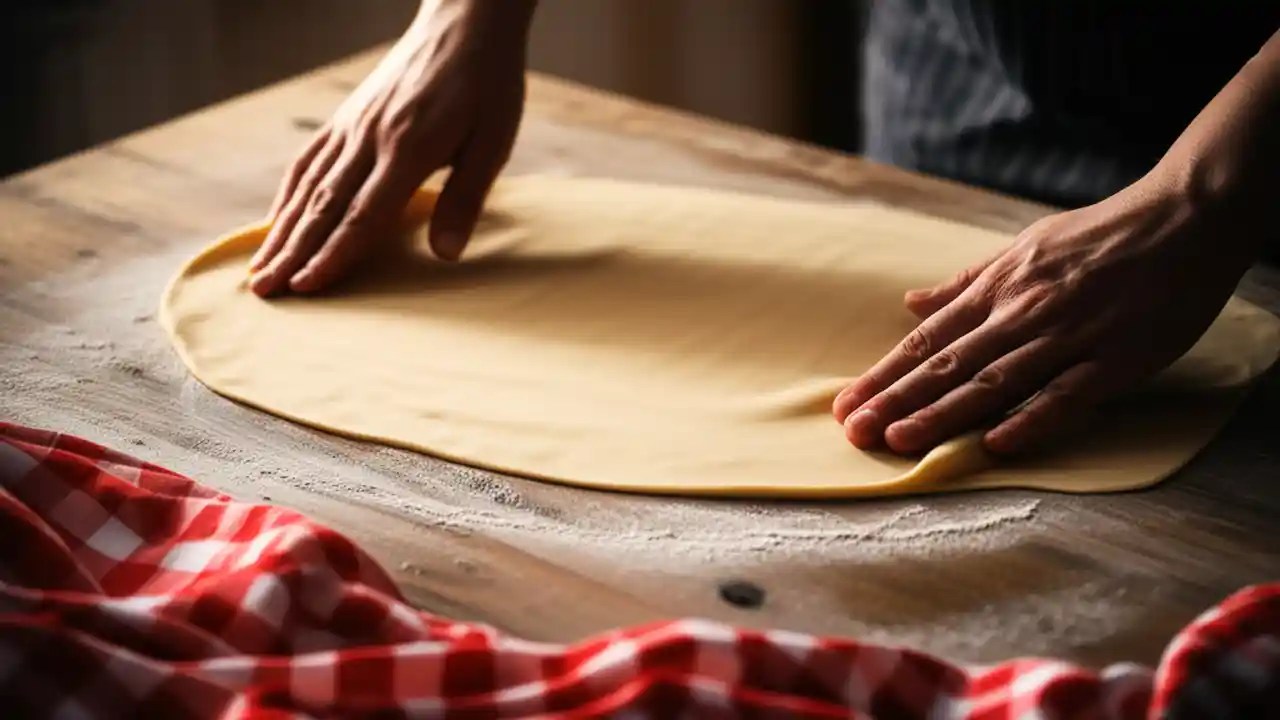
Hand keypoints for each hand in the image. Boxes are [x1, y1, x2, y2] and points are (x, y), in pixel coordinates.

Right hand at [249, 0, 532, 296]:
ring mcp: (351, 126)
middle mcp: (368, 138)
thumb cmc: (487, 85)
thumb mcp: (493, 143)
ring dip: (281, 230)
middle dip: (291, 253)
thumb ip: (465, 199)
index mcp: (407, 149)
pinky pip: (308, 160)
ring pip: (306, 185)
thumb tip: (446, 255)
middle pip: (322, 206)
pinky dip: (286, 194)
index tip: (306, 289)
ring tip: (259, 268)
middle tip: (263, 292)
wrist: (464, 24)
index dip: (333, 255)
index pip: (362, 215)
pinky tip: (276, 220)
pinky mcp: (346, 117)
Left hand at [832, 178, 1255, 454]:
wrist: (1185, 217)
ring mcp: (1069, 336)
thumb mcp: (1023, 248)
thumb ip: (966, 282)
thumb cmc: (1099, 235)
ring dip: (944, 414)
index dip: (884, 375)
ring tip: (899, 441)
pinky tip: (996, 444)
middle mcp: (1023, 313)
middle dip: (897, 400)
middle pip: (949, 365)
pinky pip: (1068, 395)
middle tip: (855, 433)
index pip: (928, 341)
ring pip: (995, 382)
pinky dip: (1032, 419)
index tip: (846, 405)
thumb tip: (910, 302)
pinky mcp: (1116, 358)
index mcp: (999, 289)